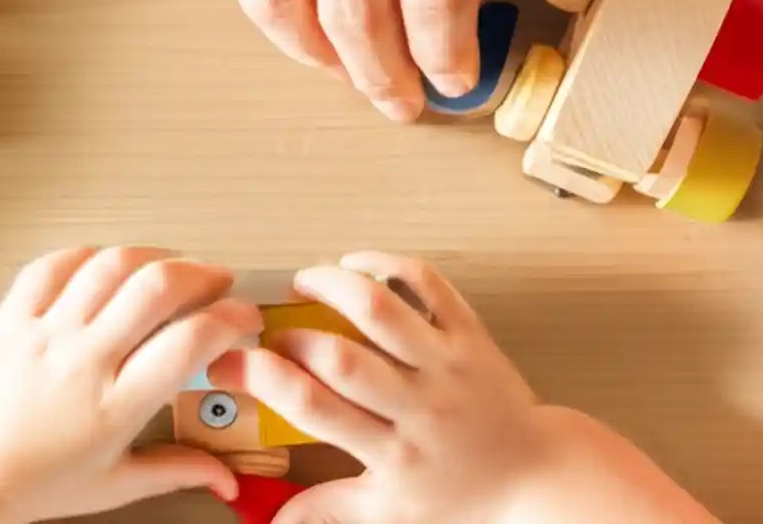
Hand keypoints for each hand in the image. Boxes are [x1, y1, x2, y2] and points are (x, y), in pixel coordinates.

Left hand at [0, 248, 261, 523]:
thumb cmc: (33, 483)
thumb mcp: (116, 484)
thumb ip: (178, 469)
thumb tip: (226, 476)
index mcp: (114, 407)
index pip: (189, 343)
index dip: (230, 318)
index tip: (244, 317)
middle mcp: (82, 362)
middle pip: (157, 287)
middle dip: (202, 273)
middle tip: (217, 281)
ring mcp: (44, 335)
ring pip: (110, 265)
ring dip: (153, 255)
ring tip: (170, 266)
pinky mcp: (12, 319)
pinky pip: (53, 265)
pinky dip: (90, 255)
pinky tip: (109, 265)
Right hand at [208, 252, 717, 523]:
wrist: (535, 472)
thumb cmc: (465, 492)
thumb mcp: (392, 511)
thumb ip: (328, 509)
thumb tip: (271, 522)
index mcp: (392, 451)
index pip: (314, 410)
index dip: (263, 380)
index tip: (227, 363)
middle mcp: (417, 404)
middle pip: (341, 358)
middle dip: (292, 337)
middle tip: (267, 330)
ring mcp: (445, 363)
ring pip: (381, 309)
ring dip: (334, 286)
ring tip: (305, 281)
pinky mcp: (468, 333)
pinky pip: (429, 286)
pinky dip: (390, 264)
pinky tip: (359, 264)